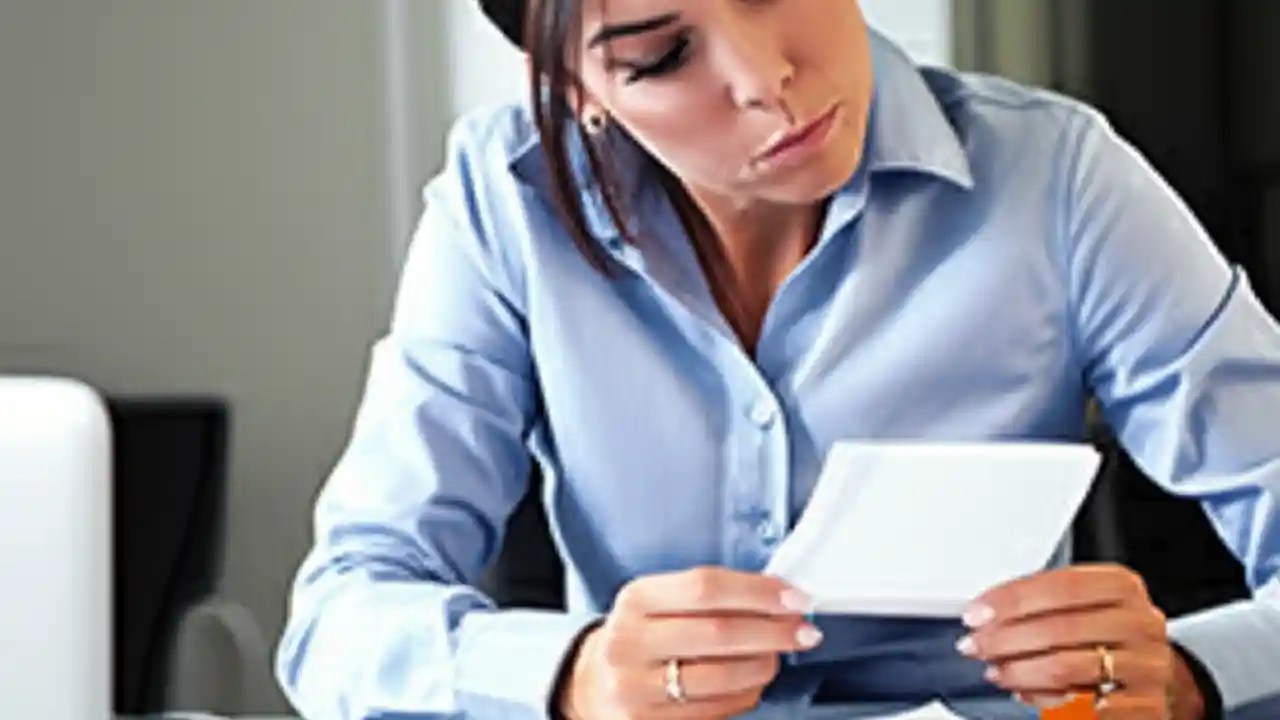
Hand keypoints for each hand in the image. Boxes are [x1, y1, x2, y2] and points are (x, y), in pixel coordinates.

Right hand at [557, 567, 820, 719]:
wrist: (592, 686)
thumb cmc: (638, 639)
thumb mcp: (656, 603)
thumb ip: (707, 597)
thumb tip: (775, 598)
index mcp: (635, 600)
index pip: (706, 586)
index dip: (758, 592)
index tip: (793, 598)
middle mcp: (629, 642)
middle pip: (719, 633)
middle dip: (774, 632)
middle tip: (803, 630)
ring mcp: (635, 688)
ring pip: (723, 677)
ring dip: (765, 666)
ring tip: (777, 656)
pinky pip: (716, 710)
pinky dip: (746, 694)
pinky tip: (752, 682)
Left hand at [957, 564, 1200, 718]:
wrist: (1154, 675)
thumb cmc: (1106, 634)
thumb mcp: (1085, 603)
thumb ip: (1041, 601)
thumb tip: (985, 613)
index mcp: (1123, 587)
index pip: (1061, 586)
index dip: (1012, 600)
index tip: (978, 613)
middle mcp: (1140, 624)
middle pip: (1059, 628)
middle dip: (1005, 638)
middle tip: (975, 645)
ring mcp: (1145, 667)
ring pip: (1065, 668)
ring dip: (1017, 671)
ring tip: (994, 670)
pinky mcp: (1144, 706)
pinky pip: (1080, 704)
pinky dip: (1042, 699)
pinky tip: (1023, 691)